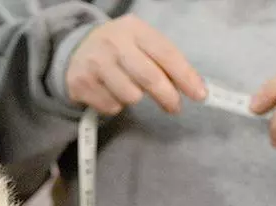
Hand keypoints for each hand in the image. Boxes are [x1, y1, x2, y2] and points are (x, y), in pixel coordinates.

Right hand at [64, 15, 206, 115]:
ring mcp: (95, 64)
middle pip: (150, 78)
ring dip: (134, 98)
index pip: (166, 54)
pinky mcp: (82, 84)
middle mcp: (113, 44)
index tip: (200, 95)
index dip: (185, 76)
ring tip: (128, 88)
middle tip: (174, 107)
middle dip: (167, 96)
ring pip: (130, 96)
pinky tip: (110, 92)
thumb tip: (192, 86)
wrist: (75, 49)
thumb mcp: (139, 41)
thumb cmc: (118, 48)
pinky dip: (115, 105)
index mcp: (134, 29)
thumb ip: (162, 59)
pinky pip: (112, 107)